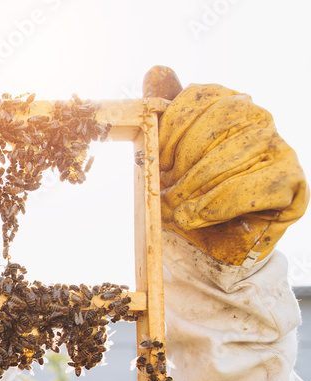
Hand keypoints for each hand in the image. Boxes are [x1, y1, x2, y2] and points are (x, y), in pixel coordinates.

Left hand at [146, 66, 307, 265]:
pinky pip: (254, 185)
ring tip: (178, 210)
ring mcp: (279, 147)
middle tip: (166, 193)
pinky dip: (218, 203)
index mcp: (229, 104)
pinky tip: (200, 215)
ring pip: (234, 155)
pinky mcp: (292, 180)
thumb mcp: (167, 155)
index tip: (157, 161)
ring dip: (196, 188)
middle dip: (184, 164)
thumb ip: (164, 115)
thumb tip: (156, 71)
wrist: (214, 240)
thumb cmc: (191, 193)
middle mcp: (259, 118)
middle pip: (219, 124)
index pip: (201, 97)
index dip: (172, 130)